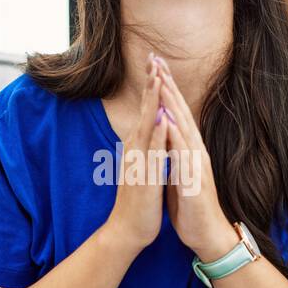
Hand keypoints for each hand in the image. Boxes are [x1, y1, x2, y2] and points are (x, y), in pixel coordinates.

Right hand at [103, 60, 168, 252]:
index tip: (156, 64)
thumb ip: (146, 148)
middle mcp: (135, 149)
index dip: (151, 87)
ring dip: (151, 101)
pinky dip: (156, 133)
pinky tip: (161, 118)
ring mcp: (138, 161)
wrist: (126, 230)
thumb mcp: (143, 168)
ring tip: (157, 77)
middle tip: (153, 57)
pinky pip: (151, 151)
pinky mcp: (144, 175)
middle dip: (149, 83)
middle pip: (143, 109)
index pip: (146, 110)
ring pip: (145, 125)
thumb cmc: (137, 202)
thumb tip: (150, 132)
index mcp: (138, 147)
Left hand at [152, 55, 240, 261]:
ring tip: (163, 80)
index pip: (175, 114)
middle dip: (169, 86)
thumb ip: (172, 153)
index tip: (154, 67)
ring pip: (184, 128)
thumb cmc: (190, 206)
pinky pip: (184, 155)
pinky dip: (176, 136)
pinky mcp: (195, 180)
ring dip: (173, 103)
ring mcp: (196, 164)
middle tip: (157, 60)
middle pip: (180, 113)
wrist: (206, 234)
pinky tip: (168, 121)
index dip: (165, 91)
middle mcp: (194, 151)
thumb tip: (164, 136)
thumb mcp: (177, 173)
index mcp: (187, 150)